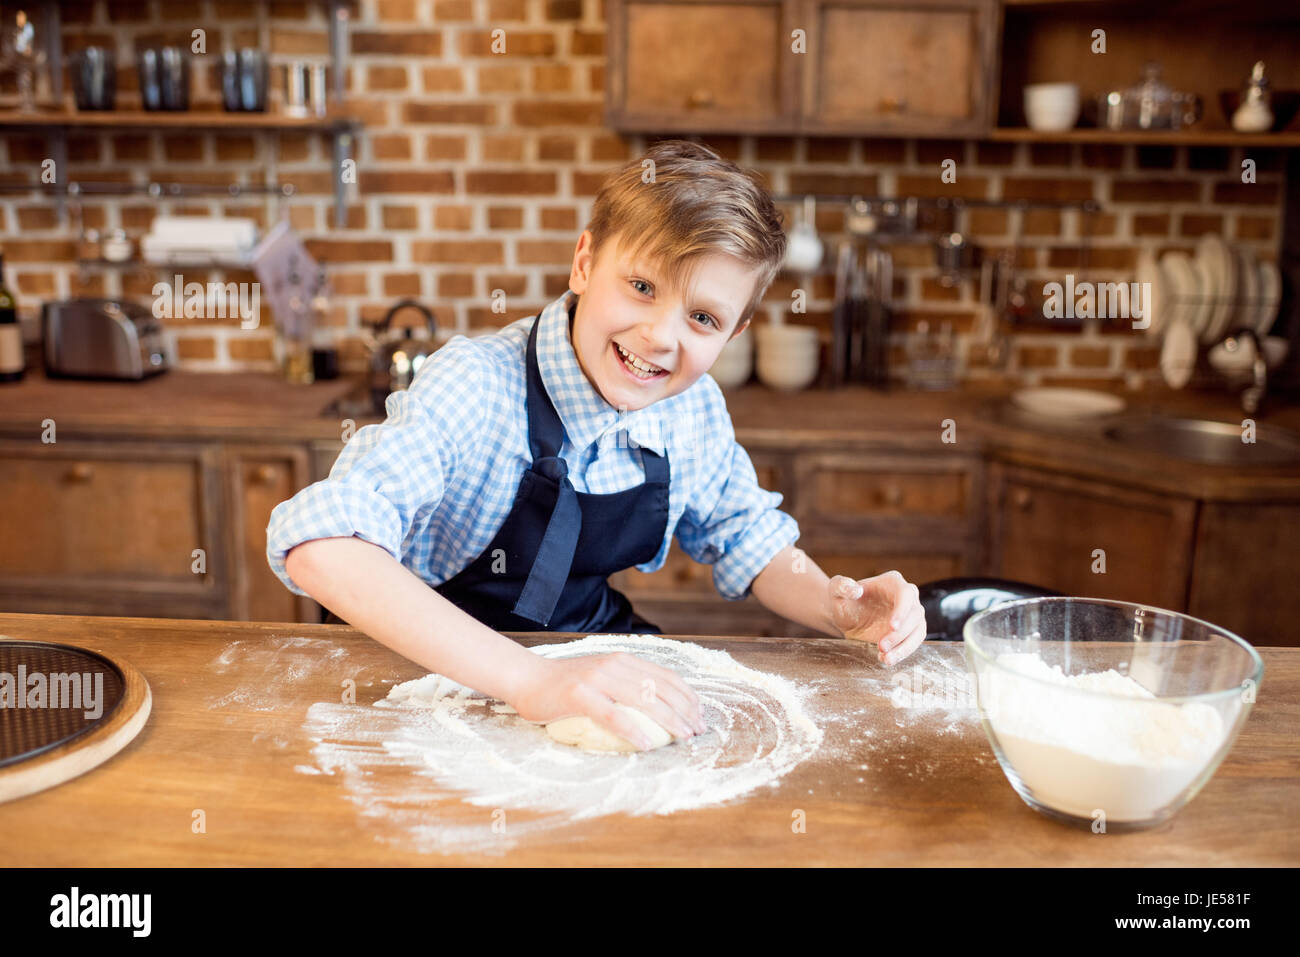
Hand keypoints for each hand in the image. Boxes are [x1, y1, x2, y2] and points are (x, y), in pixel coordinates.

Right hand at [510, 652, 703, 749]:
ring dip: (668, 719)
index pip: (664, 675)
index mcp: (622, 660)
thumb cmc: (563, 684)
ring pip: (643, 699)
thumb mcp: (600, 676)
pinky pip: (612, 715)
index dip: (687, 694)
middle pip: (659, 687)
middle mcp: (613, 665)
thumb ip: (623, 683)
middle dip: (685, 709)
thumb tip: (655, 705)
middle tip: (698, 729)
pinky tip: (645, 744)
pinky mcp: (580, 696)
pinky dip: (632, 731)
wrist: (526, 679)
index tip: (699, 713)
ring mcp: (596, 679)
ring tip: (682, 736)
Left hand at [829, 570, 925, 665]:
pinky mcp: (911, 631)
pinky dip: (902, 652)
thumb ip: (842, 586)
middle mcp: (907, 596)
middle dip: (899, 634)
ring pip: (918, 631)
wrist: (847, 617)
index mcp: (892, 581)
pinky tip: (886, 658)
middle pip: (914, 614)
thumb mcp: (836, 590)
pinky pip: (913, 642)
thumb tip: (855, 589)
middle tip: (881, 647)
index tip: (892, 626)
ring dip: (904, 647)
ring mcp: (911, 614)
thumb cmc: (844, 599)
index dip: (902, 610)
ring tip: (886, 658)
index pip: (905, 593)